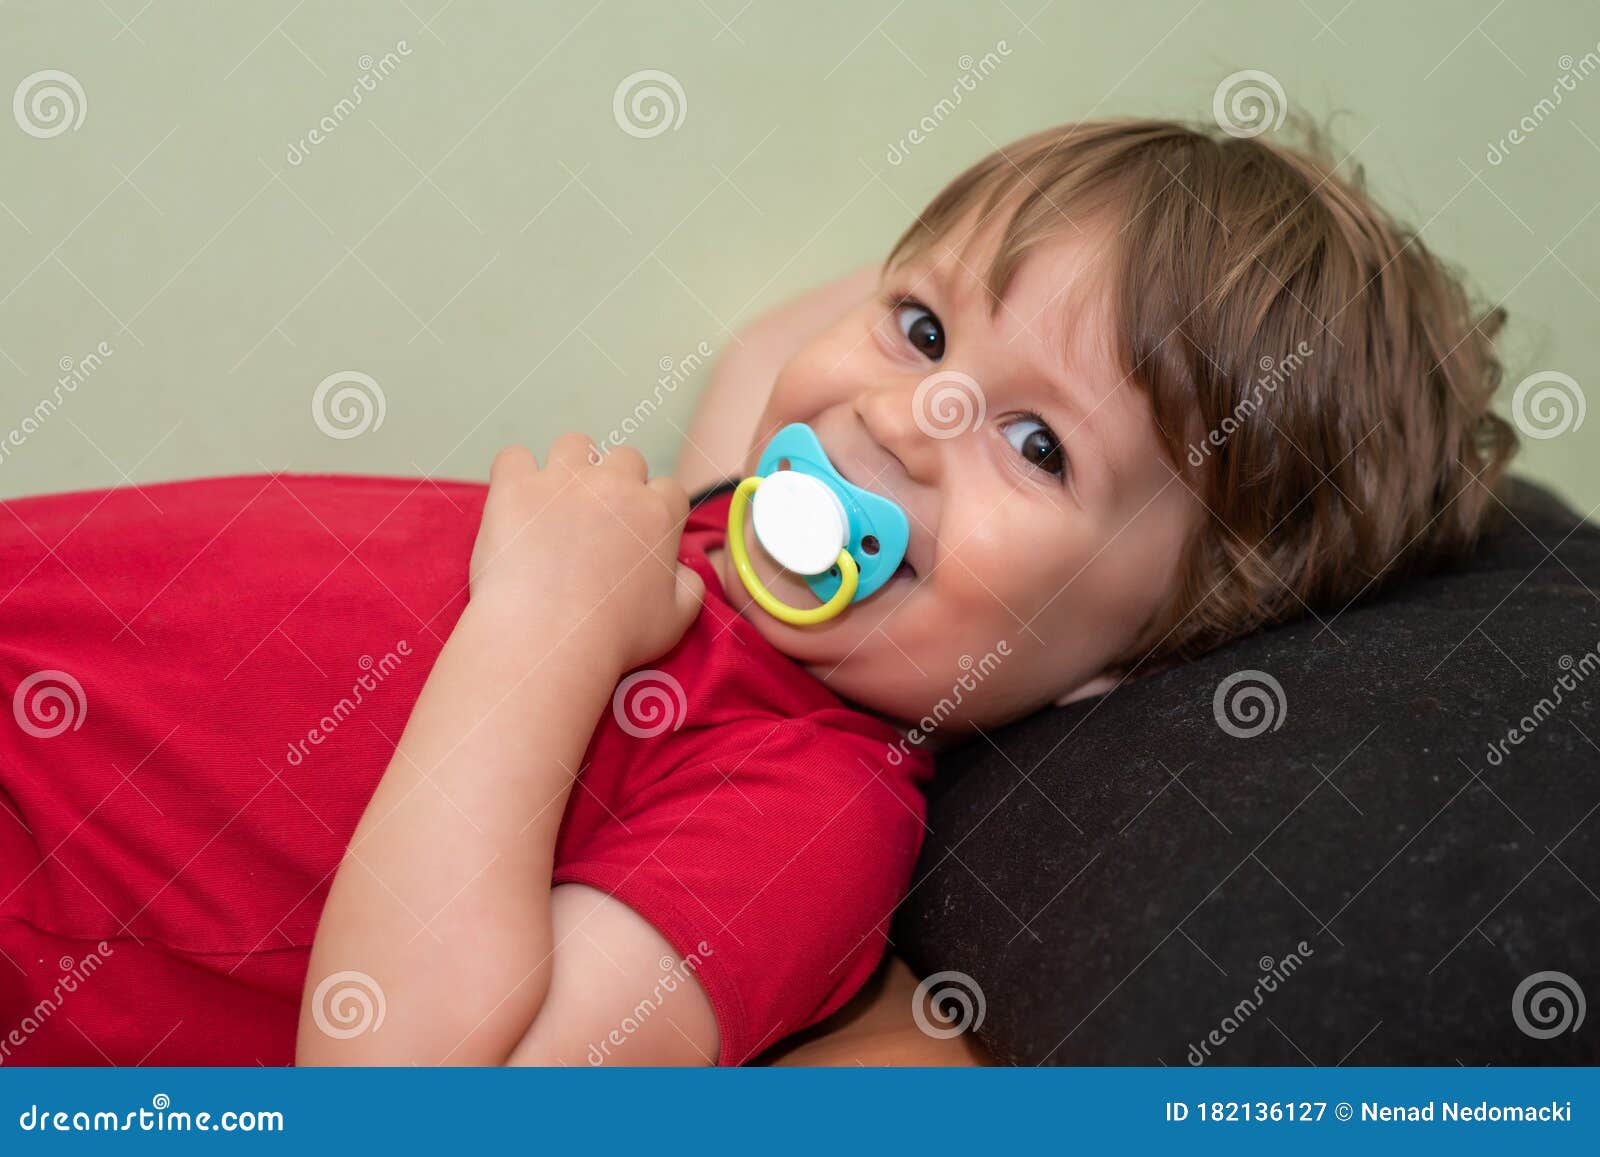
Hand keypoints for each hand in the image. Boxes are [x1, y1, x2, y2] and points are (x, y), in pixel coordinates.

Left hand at [470, 434, 704, 672]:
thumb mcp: (676, 620)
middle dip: (615, 483)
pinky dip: (513, 475)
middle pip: (625, 458)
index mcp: (658, 513)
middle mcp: (614, 485)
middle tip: (597, 521)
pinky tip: (515, 503)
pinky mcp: (515, 488)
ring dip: (570, 466)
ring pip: (574, 444)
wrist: (549, 638)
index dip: (654, 510)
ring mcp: (562, 481)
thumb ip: (689, 585)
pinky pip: (514, 457)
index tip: (637, 535)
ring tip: (556, 502)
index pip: (668, 489)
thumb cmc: (615, 636)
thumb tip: (680, 570)